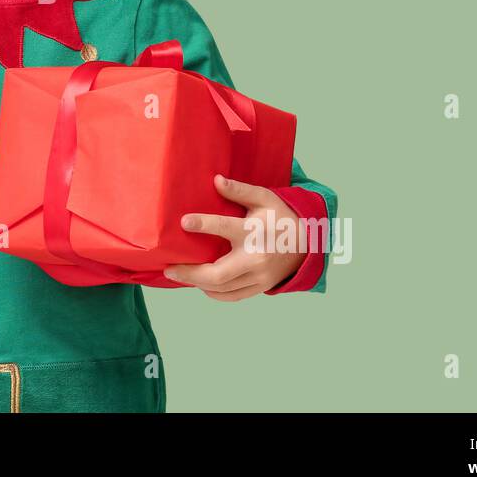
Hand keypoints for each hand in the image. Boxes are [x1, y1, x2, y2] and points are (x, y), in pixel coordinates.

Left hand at [163, 174, 306, 301]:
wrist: (307, 243)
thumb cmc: (280, 217)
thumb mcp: (264, 198)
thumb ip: (240, 190)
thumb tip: (216, 180)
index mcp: (254, 232)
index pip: (225, 228)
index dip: (204, 224)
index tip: (184, 222)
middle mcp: (255, 258)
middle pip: (218, 274)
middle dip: (190, 274)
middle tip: (169, 270)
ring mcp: (258, 277)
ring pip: (222, 289)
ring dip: (197, 284)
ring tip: (179, 275)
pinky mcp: (260, 287)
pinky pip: (232, 297)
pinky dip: (214, 294)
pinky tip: (200, 285)